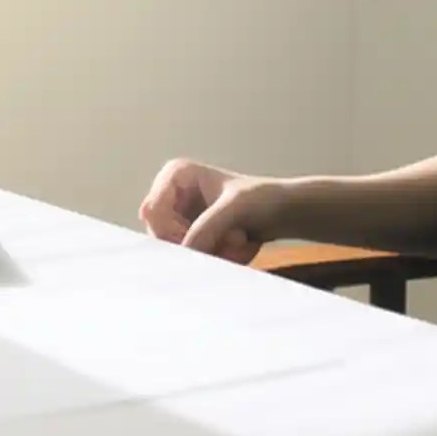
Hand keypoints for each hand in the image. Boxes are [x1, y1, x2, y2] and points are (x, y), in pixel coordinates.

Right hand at [139, 158, 284, 263]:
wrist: (283, 213)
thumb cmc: (261, 199)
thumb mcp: (235, 209)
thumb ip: (206, 228)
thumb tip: (182, 251)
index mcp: (175, 175)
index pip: (153, 212)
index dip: (176, 231)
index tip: (207, 235)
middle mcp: (171, 197)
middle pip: (161, 236)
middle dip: (199, 244)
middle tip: (232, 239)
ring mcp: (179, 220)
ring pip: (176, 251)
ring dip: (211, 253)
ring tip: (238, 242)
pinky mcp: (190, 240)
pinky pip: (189, 259)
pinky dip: (215, 259)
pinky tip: (237, 249)